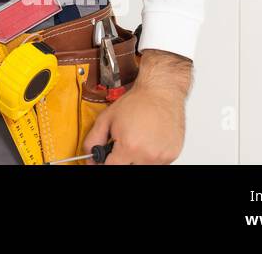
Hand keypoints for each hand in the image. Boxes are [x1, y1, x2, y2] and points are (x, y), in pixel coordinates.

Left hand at [82, 49, 190, 164]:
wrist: (161, 92)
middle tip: (121, 145)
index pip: (112, 168)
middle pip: (127, 169)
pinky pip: (157, 164)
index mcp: (129, 146)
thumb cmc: (137, 102)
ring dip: (136, 159)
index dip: (105, 162)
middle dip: (121, 160)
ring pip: (142, 167)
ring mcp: (162, 157)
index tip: (105, 157)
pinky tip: (148, 141)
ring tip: (136, 141)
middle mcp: (147, 154)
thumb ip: (93, 139)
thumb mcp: (106, 118)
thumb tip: (89, 155)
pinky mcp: (172, 155)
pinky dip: (150, 157)